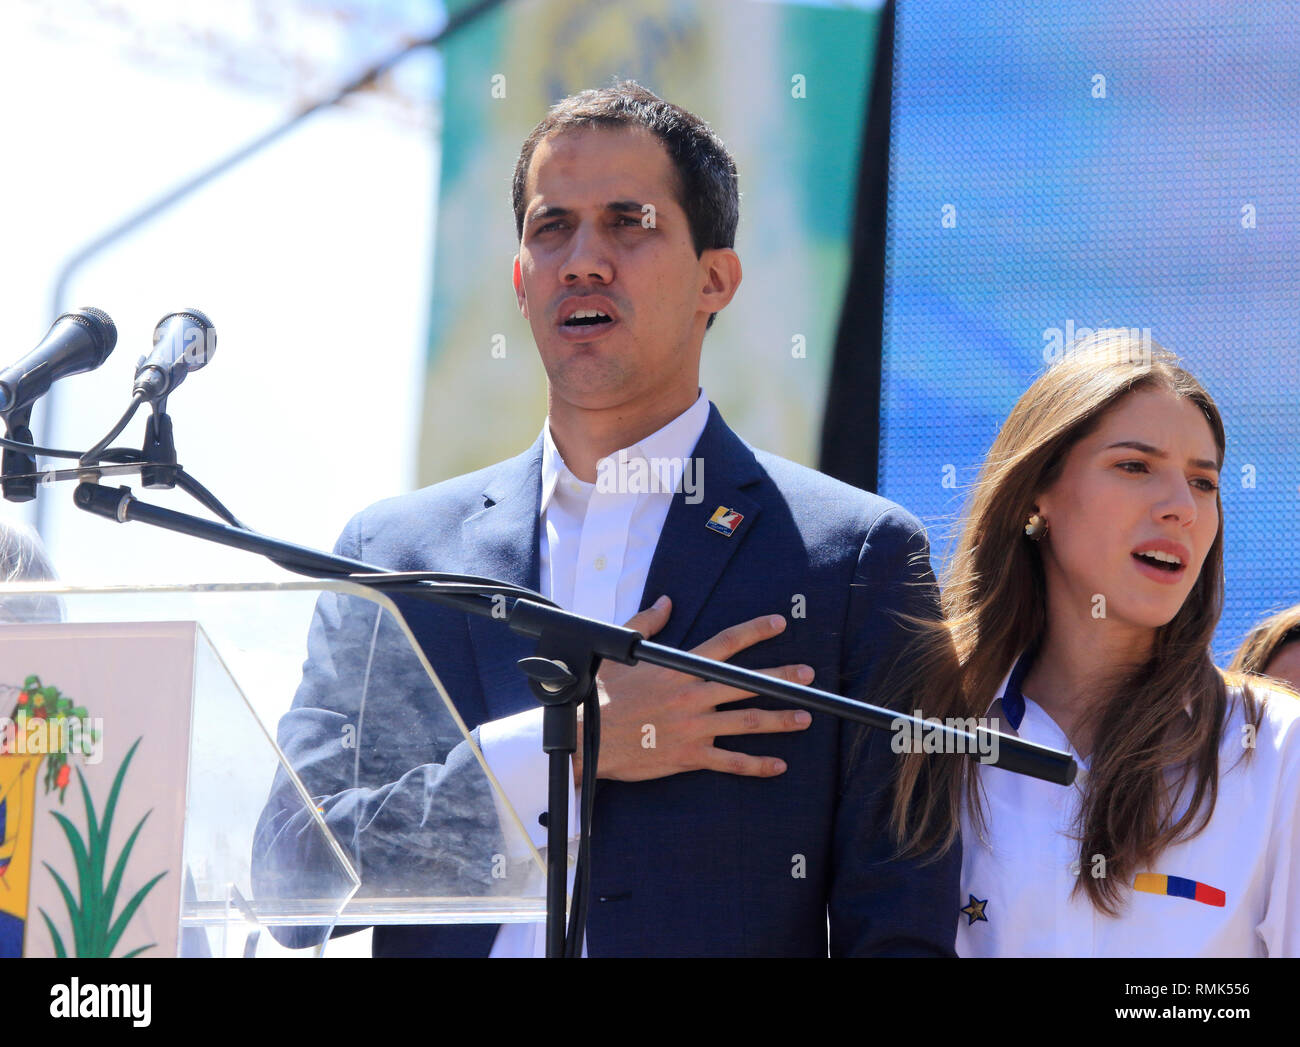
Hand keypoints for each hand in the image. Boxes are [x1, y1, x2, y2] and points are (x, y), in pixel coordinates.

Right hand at [573, 595, 814, 783]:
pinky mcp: (689, 756)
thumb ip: (648, 624)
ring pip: (746, 721)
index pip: (725, 644)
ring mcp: (694, 727)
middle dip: (781, 679)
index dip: (754, 632)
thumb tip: (667, 602)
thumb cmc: (603, 693)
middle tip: (808, 676)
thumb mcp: (624, 652)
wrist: (586, 736)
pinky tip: (778, 765)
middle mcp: (692, 695)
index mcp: (679, 668)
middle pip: (747, 683)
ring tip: (805, 718)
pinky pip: (729, 761)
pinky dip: (755, 765)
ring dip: (779, 720)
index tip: (779, 624)